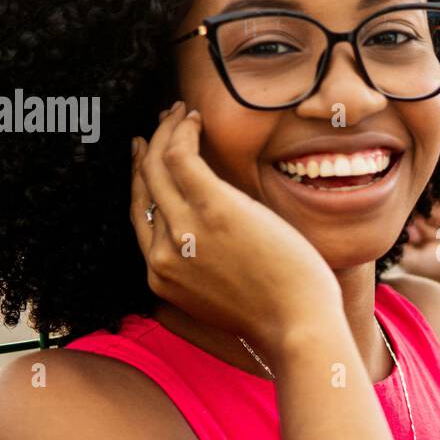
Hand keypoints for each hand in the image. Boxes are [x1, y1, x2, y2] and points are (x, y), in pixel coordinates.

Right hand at [130, 102, 340, 344]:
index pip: (141, 217)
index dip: (142, 182)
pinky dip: (182, 132)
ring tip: (178, 112)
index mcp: (162, 276)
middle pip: (144, 188)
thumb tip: (215, 233)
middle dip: (149, 150)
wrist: (298, 327)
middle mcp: (162, 253)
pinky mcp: (211, 209)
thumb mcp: (224, 292)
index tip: (149, 157)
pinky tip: (192, 118)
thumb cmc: (278, 312)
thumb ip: (205, 264)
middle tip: (161, 124)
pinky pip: (181, 157)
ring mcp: (183, 231)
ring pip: (158, 166)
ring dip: (166, 132)